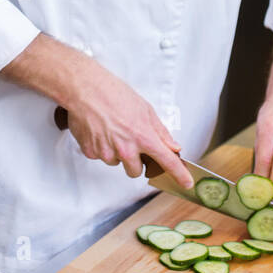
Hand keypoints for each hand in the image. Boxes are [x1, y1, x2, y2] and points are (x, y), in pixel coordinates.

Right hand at [3, 33, 192, 186]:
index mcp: (143, 136)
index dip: (179, 174)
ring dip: (117, 153)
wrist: (86, 89)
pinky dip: (101, 147)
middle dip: (135, 161)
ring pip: (117, 163)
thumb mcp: (145, 109)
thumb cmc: (115, 94)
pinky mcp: (91, 152)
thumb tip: (173, 146)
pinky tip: (100, 131)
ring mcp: (107, 152)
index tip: (186, 183)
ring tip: (111, 130)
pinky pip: (100, 157)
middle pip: (136, 171)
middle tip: (129, 142)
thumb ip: (160, 131)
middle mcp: (126, 148)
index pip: (167, 161)